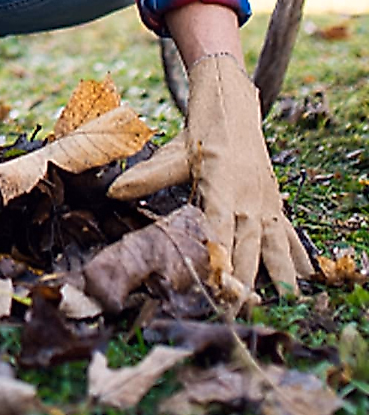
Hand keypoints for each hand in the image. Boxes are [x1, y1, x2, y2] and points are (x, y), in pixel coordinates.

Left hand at [109, 53, 311, 294]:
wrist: (234, 106)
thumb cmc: (202, 132)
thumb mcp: (174, 153)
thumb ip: (147, 176)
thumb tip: (112, 192)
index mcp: (221, 185)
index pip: (218, 227)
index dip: (214, 254)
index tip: (209, 280)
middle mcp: (248, 197)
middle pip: (247, 244)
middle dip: (243, 277)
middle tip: (237, 308)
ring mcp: (265, 201)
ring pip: (274, 244)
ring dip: (276, 274)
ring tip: (279, 302)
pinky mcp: (275, 203)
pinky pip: (288, 234)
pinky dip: (294, 257)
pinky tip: (303, 278)